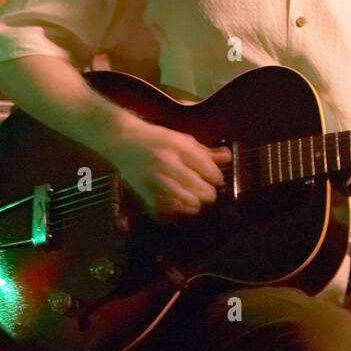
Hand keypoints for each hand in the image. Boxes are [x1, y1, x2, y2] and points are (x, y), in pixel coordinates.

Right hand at [104, 114, 231, 217]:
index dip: (217, 178)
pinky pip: (167, 211)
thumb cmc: (155, 138)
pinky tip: (180, 205)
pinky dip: (177, 211)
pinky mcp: (144, 193)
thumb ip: (205, 151)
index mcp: (178, 147)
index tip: (216, 179)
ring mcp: (154, 180)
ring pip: (186, 202)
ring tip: (196, 199)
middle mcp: (166, 164)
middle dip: (208, 193)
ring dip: (195, 203)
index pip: (208, 169)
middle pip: (200, 189)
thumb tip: (228, 156)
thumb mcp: (182, 138)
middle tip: (207, 190)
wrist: (123, 141)